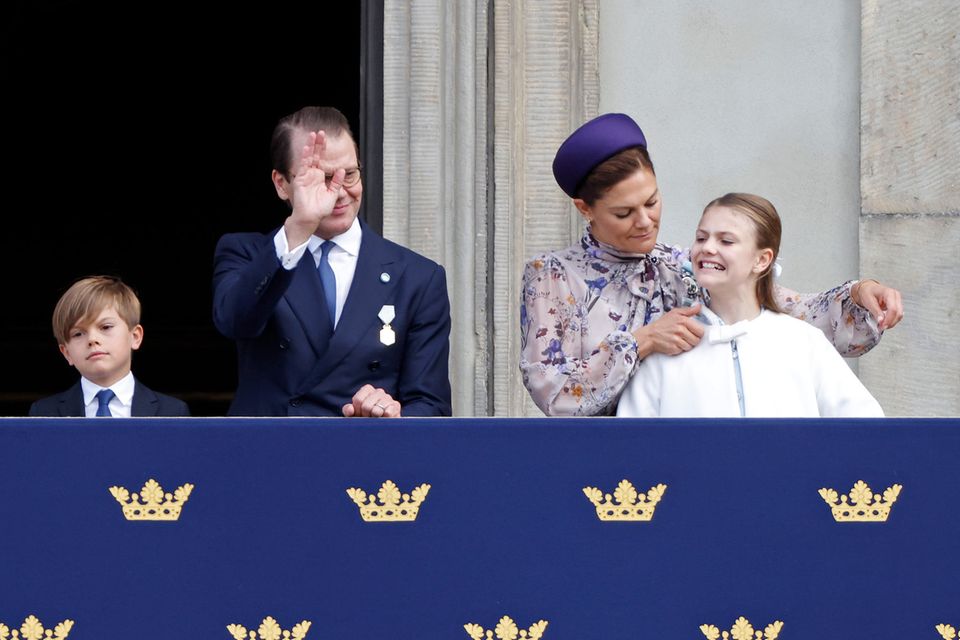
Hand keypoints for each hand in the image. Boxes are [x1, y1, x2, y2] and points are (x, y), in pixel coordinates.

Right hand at [283, 130, 344, 244]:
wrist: (311, 218)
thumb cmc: (320, 209)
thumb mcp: (333, 194)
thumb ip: (337, 182)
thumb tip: (342, 170)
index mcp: (320, 177)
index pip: (322, 159)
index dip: (324, 149)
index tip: (326, 138)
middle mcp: (312, 174)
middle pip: (315, 155)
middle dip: (318, 143)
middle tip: (321, 132)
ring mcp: (306, 176)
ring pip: (308, 158)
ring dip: (311, 146)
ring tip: (313, 134)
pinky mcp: (300, 179)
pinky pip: (303, 166)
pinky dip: (305, 157)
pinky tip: (308, 148)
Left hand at [342, 384, 401, 417]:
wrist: (382, 428)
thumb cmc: (366, 419)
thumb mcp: (354, 415)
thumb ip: (349, 410)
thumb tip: (350, 409)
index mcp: (367, 390)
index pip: (358, 400)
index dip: (357, 411)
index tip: (360, 414)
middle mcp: (378, 391)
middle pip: (366, 406)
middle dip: (366, 416)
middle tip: (369, 419)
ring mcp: (388, 398)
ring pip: (376, 410)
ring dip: (375, 419)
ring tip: (376, 419)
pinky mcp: (396, 406)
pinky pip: (387, 413)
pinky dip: (384, 419)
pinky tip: (384, 419)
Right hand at [633, 303, 705, 357]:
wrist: (649, 335)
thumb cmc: (662, 324)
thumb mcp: (674, 313)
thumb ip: (688, 310)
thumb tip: (699, 307)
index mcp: (683, 320)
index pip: (701, 331)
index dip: (698, 332)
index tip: (693, 332)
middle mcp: (680, 330)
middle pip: (697, 340)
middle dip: (692, 339)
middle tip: (685, 336)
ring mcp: (677, 340)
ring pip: (690, 346)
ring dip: (686, 345)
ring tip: (679, 340)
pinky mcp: (673, 348)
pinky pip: (683, 351)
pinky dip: (680, 349)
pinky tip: (675, 344)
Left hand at [852, 279, 903, 330]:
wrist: (868, 288)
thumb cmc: (867, 292)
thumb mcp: (869, 302)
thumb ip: (876, 312)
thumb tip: (881, 321)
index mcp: (889, 293)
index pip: (893, 309)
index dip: (888, 319)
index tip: (882, 326)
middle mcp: (896, 296)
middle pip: (898, 313)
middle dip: (890, 322)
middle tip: (881, 328)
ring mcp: (897, 300)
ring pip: (899, 315)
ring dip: (892, 322)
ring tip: (881, 326)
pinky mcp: (896, 305)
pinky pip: (897, 315)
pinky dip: (892, 320)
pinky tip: (884, 322)